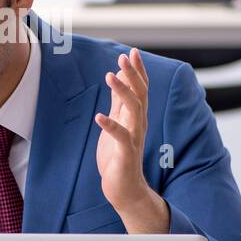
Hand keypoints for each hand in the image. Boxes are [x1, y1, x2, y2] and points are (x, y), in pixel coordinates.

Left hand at [95, 48, 168, 232]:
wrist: (125, 189)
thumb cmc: (119, 156)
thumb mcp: (118, 124)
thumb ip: (120, 104)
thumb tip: (120, 79)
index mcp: (136, 118)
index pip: (141, 89)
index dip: (138, 71)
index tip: (132, 52)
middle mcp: (139, 125)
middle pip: (140, 95)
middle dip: (133, 75)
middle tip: (123, 57)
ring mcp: (134, 139)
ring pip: (134, 111)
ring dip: (122, 92)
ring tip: (109, 76)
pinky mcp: (126, 154)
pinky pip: (121, 137)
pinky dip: (110, 126)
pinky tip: (98, 116)